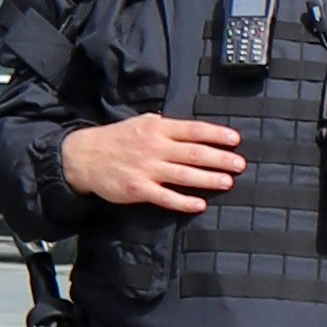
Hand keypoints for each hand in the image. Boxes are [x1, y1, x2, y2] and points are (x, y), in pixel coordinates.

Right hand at [59, 115, 242, 214]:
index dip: (217, 134)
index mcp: (158, 128)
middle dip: (220, 158)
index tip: (235, 140)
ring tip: (227, 182)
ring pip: (184, 175)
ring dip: (208, 179)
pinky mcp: (138, 189)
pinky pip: (166, 197)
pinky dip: (184, 201)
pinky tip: (199, 204)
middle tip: (240, 164)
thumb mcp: (141, 122)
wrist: (86, 156)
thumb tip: (190, 129)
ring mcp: (147, 169)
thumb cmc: (117, 138)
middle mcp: (155, 147)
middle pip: (194, 153)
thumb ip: (165, 126)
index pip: (194, 130)